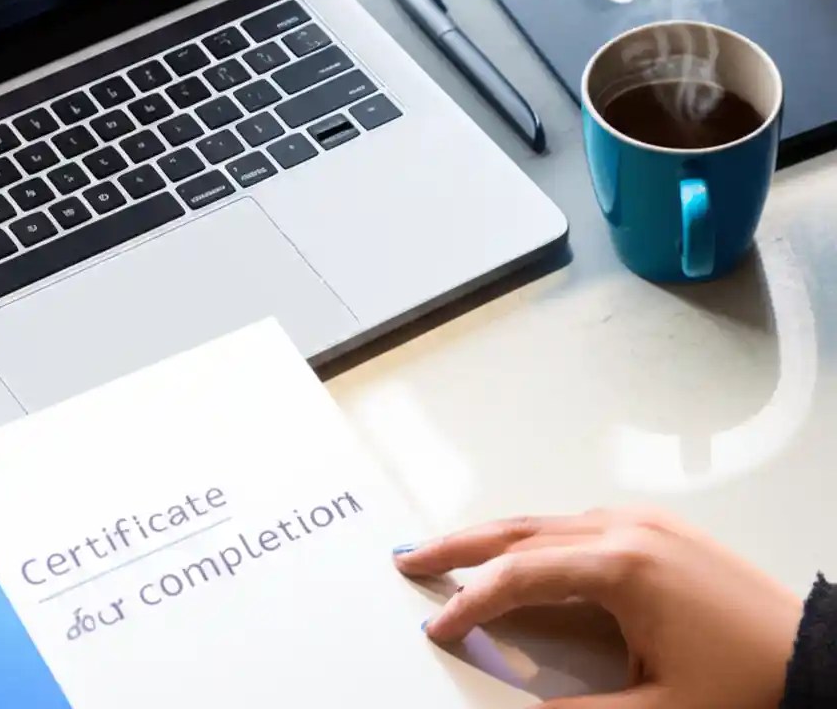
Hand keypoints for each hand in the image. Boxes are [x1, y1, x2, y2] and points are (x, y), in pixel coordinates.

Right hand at [395, 508, 803, 708]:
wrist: (818, 655)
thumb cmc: (746, 681)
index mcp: (623, 566)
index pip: (519, 576)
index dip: (470, 601)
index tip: (434, 625)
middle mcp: (626, 529)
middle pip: (520, 530)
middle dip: (458, 545)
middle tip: (408, 557)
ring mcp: (643, 522)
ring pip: (545, 521)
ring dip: (493, 538)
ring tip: (448, 552)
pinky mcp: (657, 528)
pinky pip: (576, 525)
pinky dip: (533, 538)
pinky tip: (518, 555)